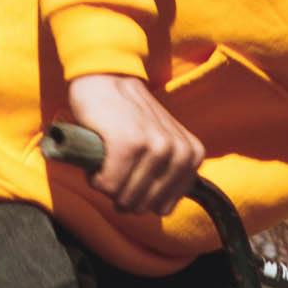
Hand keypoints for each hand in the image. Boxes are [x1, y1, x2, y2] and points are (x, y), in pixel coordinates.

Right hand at [59, 71, 204, 246]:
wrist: (106, 78)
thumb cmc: (129, 117)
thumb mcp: (163, 142)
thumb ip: (171, 172)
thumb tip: (161, 209)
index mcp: (192, 155)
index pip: (164, 207)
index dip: (140, 195)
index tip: (133, 170)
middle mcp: (179, 152)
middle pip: (144, 207)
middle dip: (123, 194)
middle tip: (116, 165)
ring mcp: (155, 147)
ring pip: (126, 199)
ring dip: (107, 185)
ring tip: (108, 159)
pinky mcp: (128, 145)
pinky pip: (107, 186)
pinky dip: (95, 178)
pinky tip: (98, 156)